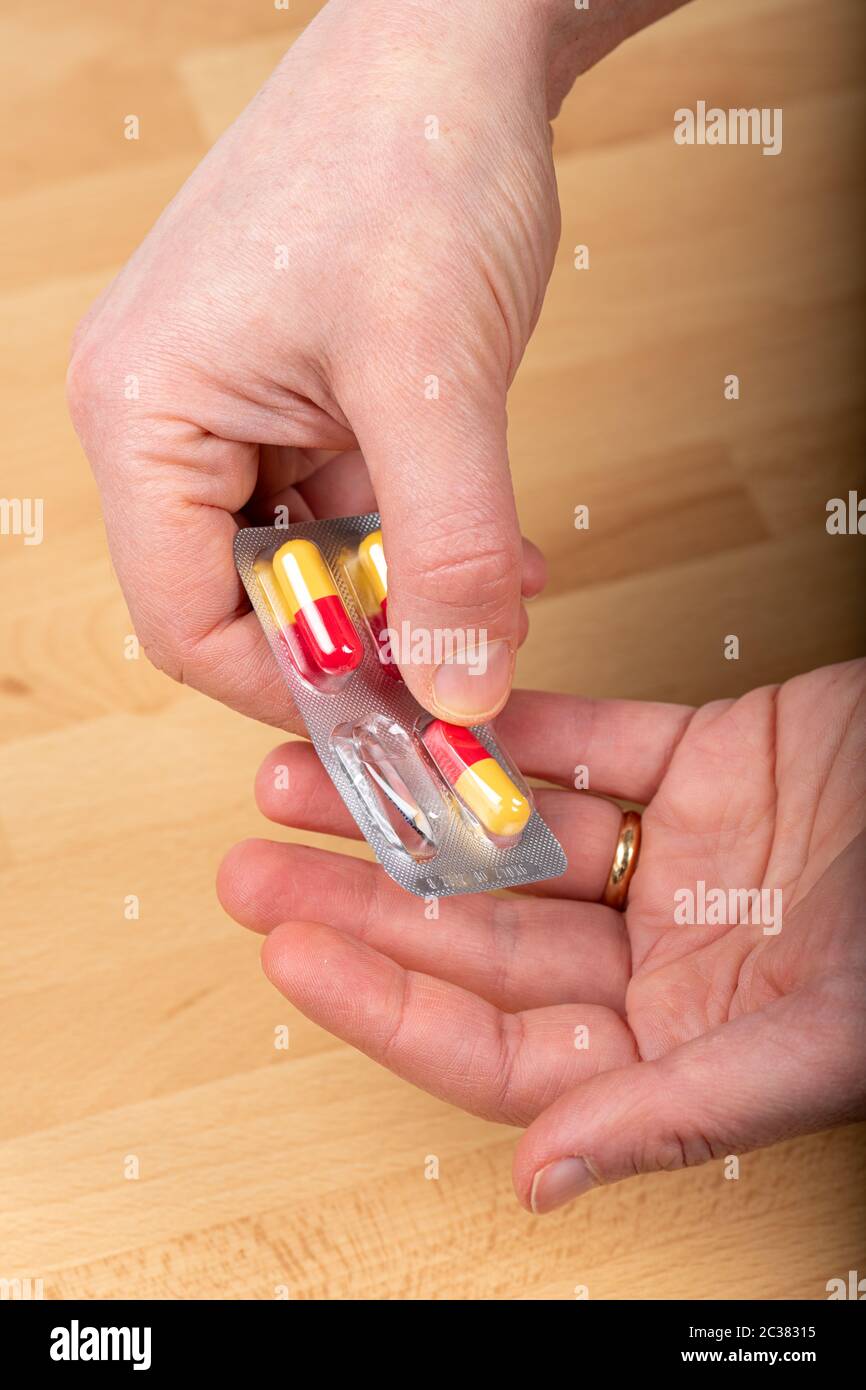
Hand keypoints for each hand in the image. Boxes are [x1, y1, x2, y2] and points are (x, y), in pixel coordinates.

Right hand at [67, 0, 687, 728]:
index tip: (395, 722)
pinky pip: (342, 504)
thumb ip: (446, 551)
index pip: (181, 620)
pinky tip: (488, 544)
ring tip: (493, 597)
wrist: (456, 38)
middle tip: (459, 665)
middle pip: (242, 596)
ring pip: (304, 557)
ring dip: (400, 588)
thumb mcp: (436, 378)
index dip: (288, 689)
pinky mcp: (293, 389)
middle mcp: (166, 414)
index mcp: (145, 411)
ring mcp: (230, 401)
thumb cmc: (413, 158)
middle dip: (357, 639)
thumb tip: (462, 691)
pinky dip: (412, 535)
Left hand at [217, 660, 865, 1211]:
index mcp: (685, 1050)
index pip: (502, 1045)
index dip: (389, 1002)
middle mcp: (668, 959)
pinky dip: (505, 728)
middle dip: (367, 895)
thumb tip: (539, 1181)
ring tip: (301, 774)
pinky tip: (424, 711)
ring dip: (412, 804)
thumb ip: (682, 1112)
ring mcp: (680, 859)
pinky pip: (584, 743)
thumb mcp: (825, 1036)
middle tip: (257, 858)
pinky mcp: (704, 764)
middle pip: (485, 934)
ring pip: (514, 833)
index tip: (292, 954)